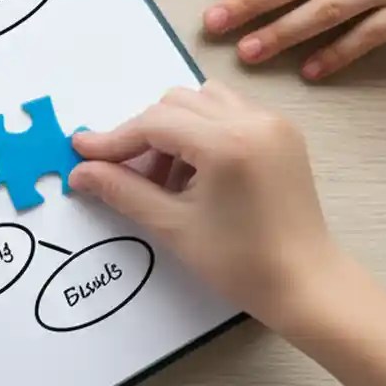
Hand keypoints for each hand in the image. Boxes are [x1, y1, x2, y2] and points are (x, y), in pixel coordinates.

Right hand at [69, 82, 333, 328]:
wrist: (306, 284)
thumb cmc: (240, 262)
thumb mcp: (172, 226)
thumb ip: (122, 190)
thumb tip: (80, 172)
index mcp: (228, 142)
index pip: (154, 123)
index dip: (113, 138)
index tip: (80, 152)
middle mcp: (253, 120)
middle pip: (175, 103)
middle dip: (143, 134)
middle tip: (128, 176)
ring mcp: (272, 123)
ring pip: (202, 101)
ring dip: (173, 129)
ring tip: (168, 176)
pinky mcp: (281, 134)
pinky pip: (228, 112)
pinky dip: (201, 131)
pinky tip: (197, 172)